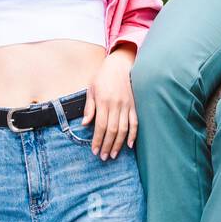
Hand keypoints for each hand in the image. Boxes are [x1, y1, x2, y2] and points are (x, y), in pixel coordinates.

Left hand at [83, 44, 137, 159]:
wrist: (120, 65)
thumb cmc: (103, 77)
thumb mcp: (91, 89)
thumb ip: (89, 107)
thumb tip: (85, 124)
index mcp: (103, 101)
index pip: (100, 125)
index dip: (97, 139)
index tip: (94, 150)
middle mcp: (116, 105)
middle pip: (112, 130)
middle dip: (107, 145)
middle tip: (103, 157)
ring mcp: (127, 106)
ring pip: (124, 129)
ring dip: (119, 144)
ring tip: (113, 154)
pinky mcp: (134, 105)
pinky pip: (135, 122)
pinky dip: (133, 134)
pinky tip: (130, 145)